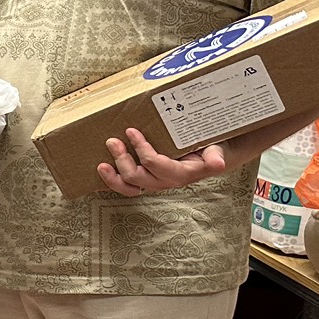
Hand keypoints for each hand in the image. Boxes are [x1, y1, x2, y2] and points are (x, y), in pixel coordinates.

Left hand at [96, 127, 226, 196]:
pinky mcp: (147, 181)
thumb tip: (217, 163)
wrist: (212, 157)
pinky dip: (114, 181)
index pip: (155, 164)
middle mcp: (165, 181)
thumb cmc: (211, 149)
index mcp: (181, 173)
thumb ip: (215, 157)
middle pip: (137, 177)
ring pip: (129, 187)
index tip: (132, 131)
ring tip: (101, 163)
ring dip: (113, 176)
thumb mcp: (217, 150)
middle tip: (112, 141)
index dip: (141, 149)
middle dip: (122, 160)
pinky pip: (128, 187)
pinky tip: (103, 171)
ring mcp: (154, 183)